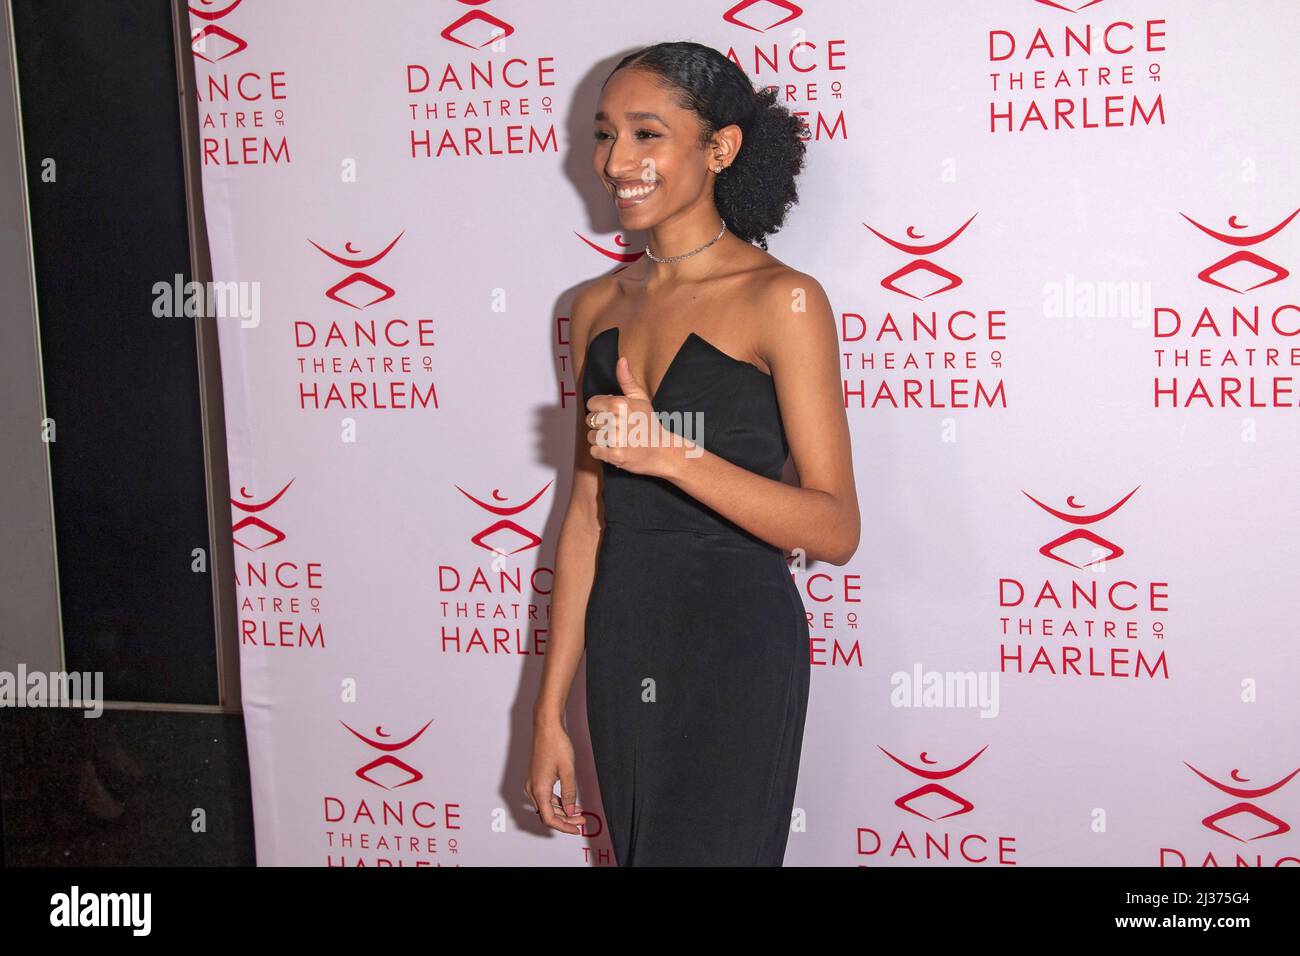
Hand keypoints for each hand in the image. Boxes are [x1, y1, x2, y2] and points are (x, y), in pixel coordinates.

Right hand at [524, 722, 585, 833]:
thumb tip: (571, 811)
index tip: (577, 829)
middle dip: (565, 820)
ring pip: (547, 806)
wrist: (547, 728)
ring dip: (562, 811)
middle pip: (547, 814)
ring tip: (579, 812)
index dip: (564, 826)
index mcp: (539, 790)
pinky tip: (570, 802)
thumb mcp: (568, 771)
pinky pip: (546, 797)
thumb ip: (569, 794)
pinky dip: (558, 802)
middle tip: (582, 820)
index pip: (549, 818)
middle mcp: (532, 789)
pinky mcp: (536, 778)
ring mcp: (533, 783)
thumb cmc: (556, 745)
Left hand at [585, 356, 675, 475]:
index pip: (592, 404)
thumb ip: (627, 379)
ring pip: (591, 436)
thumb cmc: (649, 423)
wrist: (662, 450)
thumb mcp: (640, 398)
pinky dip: (602, 452)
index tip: (613, 415)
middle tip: (617, 428)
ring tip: (617, 439)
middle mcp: (616, 420)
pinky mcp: (615, 455)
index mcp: (619, 404)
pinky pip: (595, 451)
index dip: (601, 409)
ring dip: (601, 439)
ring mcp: (615, 439)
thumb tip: (621, 360)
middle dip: (601, 424)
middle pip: (590, 420)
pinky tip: (615, 449)